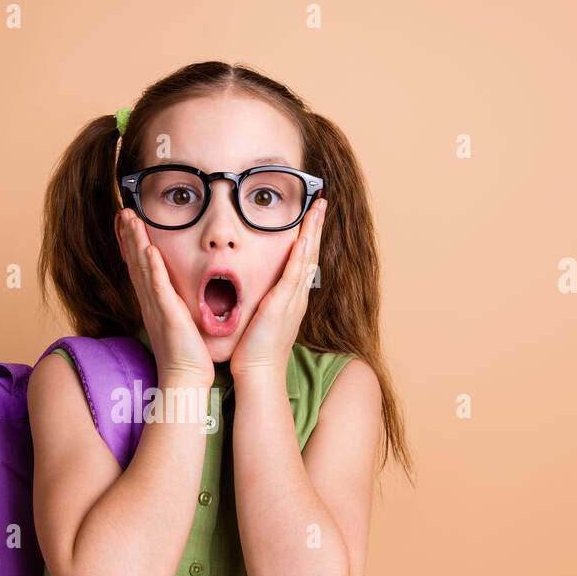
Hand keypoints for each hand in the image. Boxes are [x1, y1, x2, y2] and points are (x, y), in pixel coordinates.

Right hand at [115, 208, 213, 386]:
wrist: (185, 377)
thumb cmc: (187, 352)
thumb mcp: (178, 320)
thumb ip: (176, 303)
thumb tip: (178, 293)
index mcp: (153, 301)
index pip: (139, 266)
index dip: (131, 243)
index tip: (127, 222)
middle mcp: (149, 301)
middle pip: (134, 262)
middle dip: (128, 235)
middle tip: (123, 211)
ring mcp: (156, 306)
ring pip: (141, 268)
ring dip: (135, 243)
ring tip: (130, 219)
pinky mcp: (166, 315)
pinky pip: (157, 288)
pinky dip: (152, 269)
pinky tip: (149, 251)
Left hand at [230, 197, 326, 382]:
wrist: (258, 373)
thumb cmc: (254, 351)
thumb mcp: (260, 319)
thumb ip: (261, 301)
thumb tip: (255, 289)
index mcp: (292, 298)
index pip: (303, 260)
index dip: (309, 236)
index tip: (311, 215)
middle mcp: (297, 296)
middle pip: (311, 254)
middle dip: (316, 227)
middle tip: (322, 202)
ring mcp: (292, 300)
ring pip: (307, 259)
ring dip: (313, 232)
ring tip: (318, 209)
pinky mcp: (282, 305)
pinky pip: (294, 275)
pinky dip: (300, 255)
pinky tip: (304, 237)